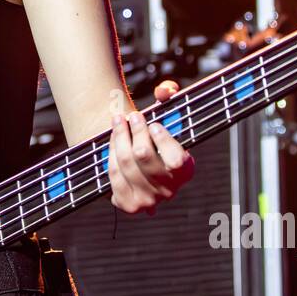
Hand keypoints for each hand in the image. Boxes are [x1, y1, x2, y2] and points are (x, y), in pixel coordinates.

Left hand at [108, 80, 194, 215]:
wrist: (135, 158)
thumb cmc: (153, 133)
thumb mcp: (166, 112)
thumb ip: (169, 94)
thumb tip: (164, 90)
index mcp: (186, 171)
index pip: (176, 160)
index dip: (163, 140)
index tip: (154, 124)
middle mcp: (169, 190)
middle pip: (144, 157)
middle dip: (135, 132)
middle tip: (132, 116)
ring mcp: (148, 200)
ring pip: (126, 164)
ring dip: (119, 137)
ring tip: (118, 120)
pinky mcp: (128, 204)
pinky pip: (114, 174)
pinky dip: (110, 154)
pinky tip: (113, 140)